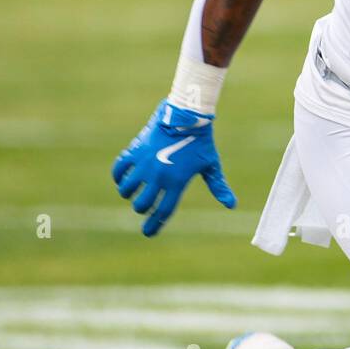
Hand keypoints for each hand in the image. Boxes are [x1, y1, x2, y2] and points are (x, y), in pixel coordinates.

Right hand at [111, 100, 235, 236]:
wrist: (186, 116)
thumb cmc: (201, 142)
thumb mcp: (211, 165)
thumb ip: (218, 186)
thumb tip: (231, 205)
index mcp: (176, 183)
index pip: (163, 211)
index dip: (154, 225)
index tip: (148, 233)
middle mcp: (158, 176)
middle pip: (142, 203)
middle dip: (141, 208)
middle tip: (144, 206)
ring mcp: (144, 164)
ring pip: (127, 189)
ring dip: (128, 193)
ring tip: (132, 192)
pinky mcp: (135, 151)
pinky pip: (119, 169)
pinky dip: (118, 176)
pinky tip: (122, 178)